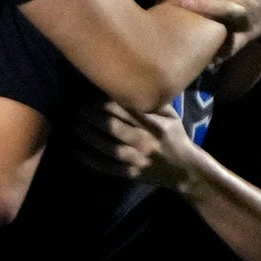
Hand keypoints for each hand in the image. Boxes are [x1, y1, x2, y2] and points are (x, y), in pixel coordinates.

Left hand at [72, 99, 197, 193]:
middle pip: (115, 128)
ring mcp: (137, 160)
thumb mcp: (171, 117)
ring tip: (75, 126)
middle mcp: (146, 142)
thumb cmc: (174, 137)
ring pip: (109, 147)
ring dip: (89, 136)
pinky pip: (107, 167)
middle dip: (93, 117)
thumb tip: (130, 85)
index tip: (92, 97)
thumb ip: (153, 103)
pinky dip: (90, 160)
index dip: (107, 103)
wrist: (184, 170)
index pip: (128, 111)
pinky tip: (76, 151)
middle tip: (78, 110)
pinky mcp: (130, 174)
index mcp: (156, 125)